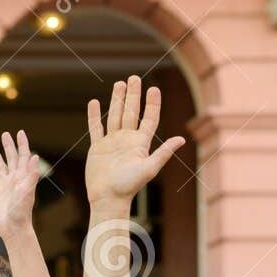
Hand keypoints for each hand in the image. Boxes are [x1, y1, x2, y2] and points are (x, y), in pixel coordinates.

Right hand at [0, 130, 40, 240]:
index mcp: (23, 177)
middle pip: (11, 158)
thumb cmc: (21, 212)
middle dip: (9, 146)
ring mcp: (5, 187)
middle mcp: (14, 180)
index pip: (23, 156)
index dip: (22, 144)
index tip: (19, 132)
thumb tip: (35, 157)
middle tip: (5, 134)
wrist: (14, 229)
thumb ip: (31, 175)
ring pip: (0, 167)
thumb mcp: (27, 192)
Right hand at [85, 76, 184, 204]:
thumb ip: (164, 152)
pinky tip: (95, 103)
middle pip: (132, 112)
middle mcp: (127, 140)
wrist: (108, 198)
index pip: (149, 119)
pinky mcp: (97, 148)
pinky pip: (96, 128)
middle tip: (134, 78)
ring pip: (115, 116)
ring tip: (119, 84)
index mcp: (140, 143)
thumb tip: (181, 139)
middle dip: (133, 95)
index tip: (153, 89)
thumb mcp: (149, 168)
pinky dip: (95, 116)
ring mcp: (112, 142)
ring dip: (117, 100)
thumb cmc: (129, 186)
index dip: (152, 104)